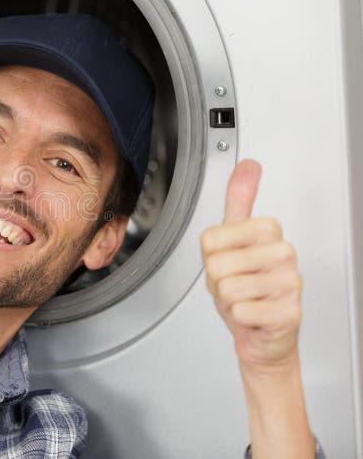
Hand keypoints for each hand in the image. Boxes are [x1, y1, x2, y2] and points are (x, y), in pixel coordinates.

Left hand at [200, 160, 302, 370]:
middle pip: (216, 264)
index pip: (210, 239)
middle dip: (217, 281)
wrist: (262, 334)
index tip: (229, 260)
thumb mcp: (234, 240)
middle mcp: (284, 254)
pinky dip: (239, 318)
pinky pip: (239, 311)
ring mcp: (290, 283)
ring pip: (226, 288)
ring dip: (227, 300)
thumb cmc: (246, 288)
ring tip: (244, 299)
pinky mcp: (289, 313)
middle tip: (236, 284)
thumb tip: (248, 166)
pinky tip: (254, 315)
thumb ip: (239, 201)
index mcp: (269, 232)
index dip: (210, 256)